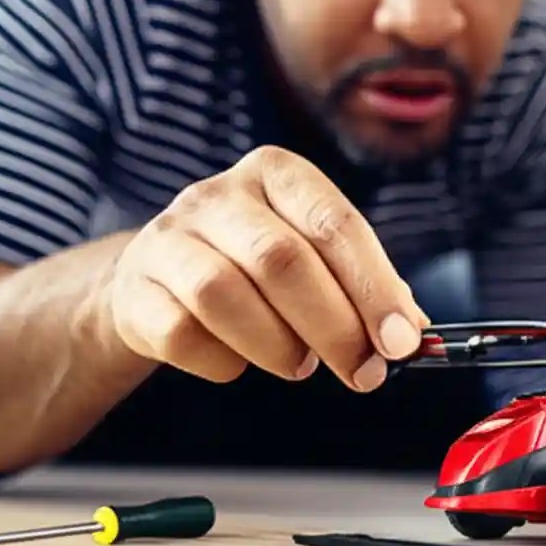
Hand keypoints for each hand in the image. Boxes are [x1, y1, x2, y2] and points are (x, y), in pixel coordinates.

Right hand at [106, 146, 428, 389]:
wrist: (159, 278)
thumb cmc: (255, 267)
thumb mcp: (315, 259)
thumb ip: (365, 288)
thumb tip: (410, 332)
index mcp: (277, 174)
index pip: (334, 224)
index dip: (374, 287)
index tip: (402, 340)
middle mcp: (218, 196)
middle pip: (282, 260)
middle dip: (334, 326)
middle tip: (363, 371)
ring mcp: (168, 238)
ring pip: (224, 294)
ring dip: (277, 344)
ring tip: (299, 363)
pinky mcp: (136, 290)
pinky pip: (181, 334)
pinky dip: (223, 361)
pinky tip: (239, 361)